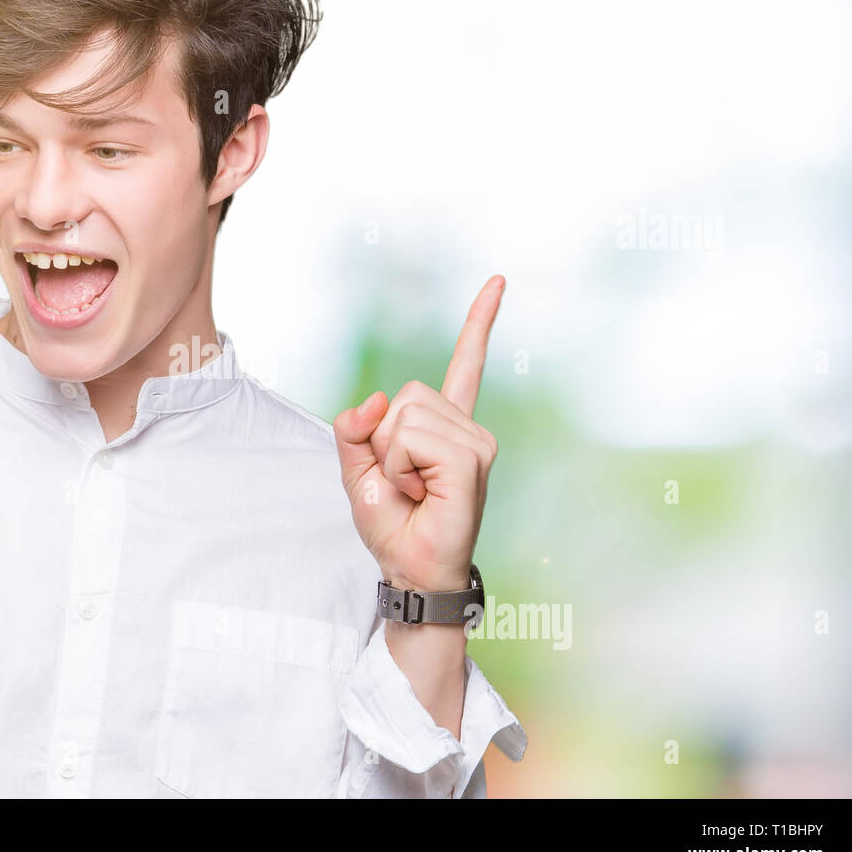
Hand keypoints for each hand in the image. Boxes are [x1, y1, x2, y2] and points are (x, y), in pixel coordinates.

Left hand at [332, 275, 503, 592]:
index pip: (464, 365)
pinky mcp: (471, 462)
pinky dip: (399, 468)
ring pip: (403, 418)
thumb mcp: (356, 471)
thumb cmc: (392, 524)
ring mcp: (476, 444)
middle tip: (401, 481)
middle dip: (382, 440)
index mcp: (446, 427)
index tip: (497, 281)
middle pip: (404, 396)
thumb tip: (374, 399)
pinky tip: (421, 493)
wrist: (410, 569)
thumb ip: (355, 429)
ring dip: (389, 459)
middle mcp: (468, 429)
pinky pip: (412, 440)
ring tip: (411, 490)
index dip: (478, 323)